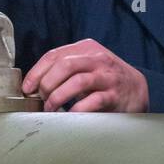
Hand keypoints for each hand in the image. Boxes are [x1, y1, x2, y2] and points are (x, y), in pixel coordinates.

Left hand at [23, 40, 148, 112]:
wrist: (136, 90)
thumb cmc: (104, 79)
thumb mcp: (86, 65)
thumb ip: (65, 68)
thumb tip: (34, 83)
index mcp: (86, 48)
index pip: (55, 55)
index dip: (37, 72)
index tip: (27, 88)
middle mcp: (98, 59)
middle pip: (65, 65)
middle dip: (47, 84)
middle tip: (42, 99)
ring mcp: (107, 76)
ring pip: (77, 82)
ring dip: (59, 97)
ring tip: (51, 108)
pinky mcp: (114, 95)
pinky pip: (92, 102)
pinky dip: (76, 110)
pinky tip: (69, 115)